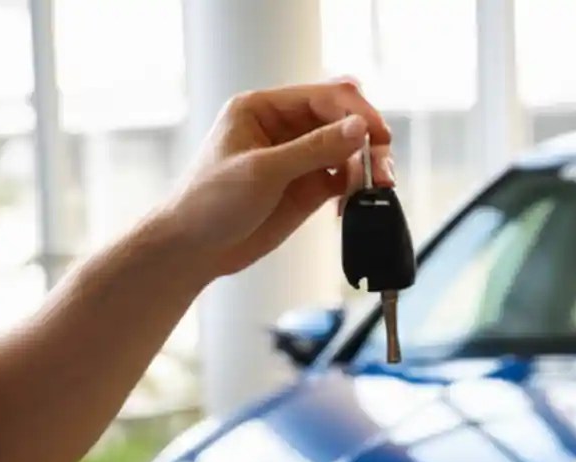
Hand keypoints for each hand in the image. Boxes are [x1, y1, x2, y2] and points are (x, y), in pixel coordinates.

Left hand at [155, 77, 393, 278]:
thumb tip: (360, 128)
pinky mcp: (306, 188)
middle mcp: (283, 128)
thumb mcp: (263, 171)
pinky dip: (358, 188)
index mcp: (263, 109)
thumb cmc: (209, 202)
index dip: (356, 113)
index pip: (323, 97)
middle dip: (367, 141)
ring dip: (367, 166)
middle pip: (342, 121)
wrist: (192, 250)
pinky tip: (357, 203)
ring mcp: (297, 159)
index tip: (379, 135)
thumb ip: (314, 149)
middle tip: (383, 167)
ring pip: (348, 150)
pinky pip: (344, 179)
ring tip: (378, 188)